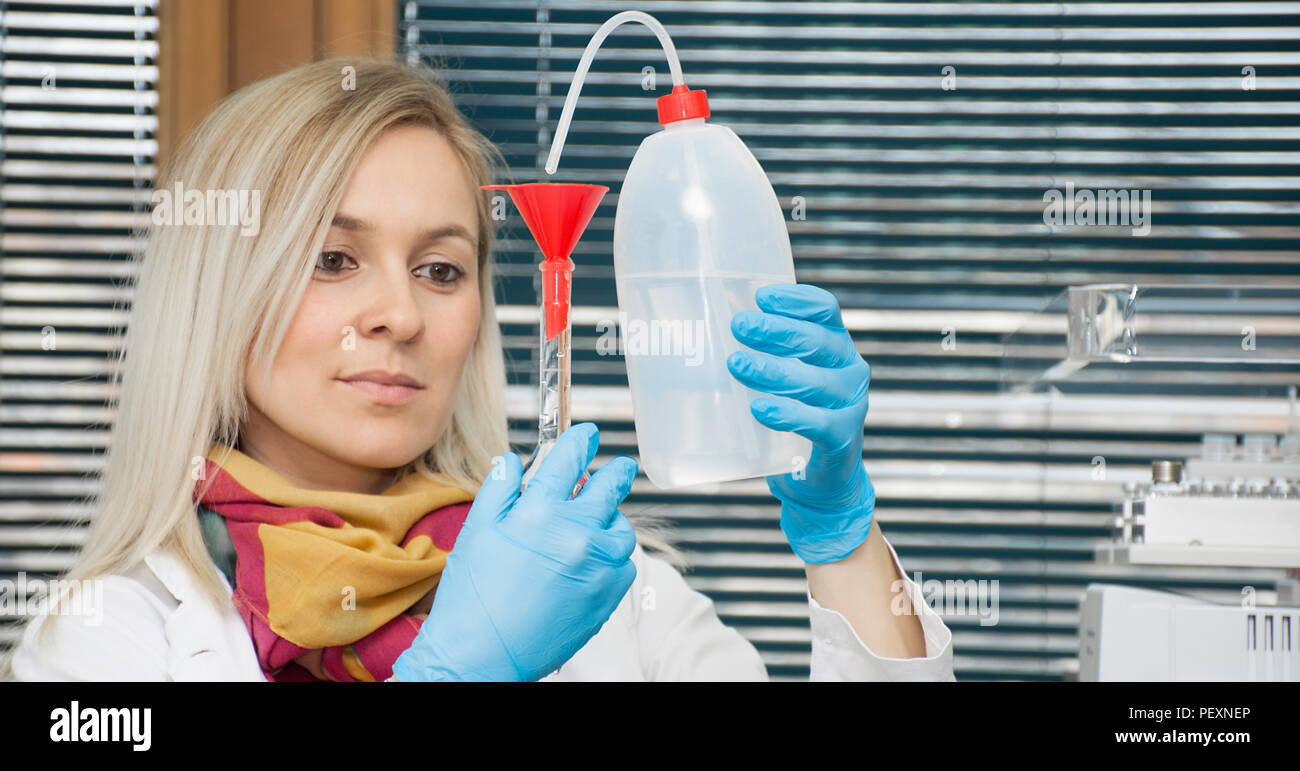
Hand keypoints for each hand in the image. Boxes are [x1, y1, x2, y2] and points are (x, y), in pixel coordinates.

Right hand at [391, 422, 637, 680]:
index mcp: (540, 511)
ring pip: (621, 526)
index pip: (570, 458)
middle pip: (611, 485)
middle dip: (614, 471)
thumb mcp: (477, 532)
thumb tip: (516, 460)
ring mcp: (598, 564)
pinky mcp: (610, 594)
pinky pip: (623, 562)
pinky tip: (587, 563)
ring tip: (590, 527)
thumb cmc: (473, 596)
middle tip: (618, 468)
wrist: (483, 656)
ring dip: (610, 519)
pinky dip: (611, 557)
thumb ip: (500, 489)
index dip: (581, 439)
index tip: (588, 433)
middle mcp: (576, 532)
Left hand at [726, 283, 874, 563]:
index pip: (824, 310)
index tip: (761, 296)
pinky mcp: (844, 438)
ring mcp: (851, 404)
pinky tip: (759, 408)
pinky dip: (788, 414)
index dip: (795, 299)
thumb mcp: (780, 380)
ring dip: (774, 370)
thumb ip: (758, 355)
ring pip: (816, 381)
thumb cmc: (793, 417)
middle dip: (776, 331)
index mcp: (835, 346)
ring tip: (737, 365)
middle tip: (738, 326)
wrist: (820, 480)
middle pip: (817, 340)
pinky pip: (818, 423)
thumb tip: (699, 331)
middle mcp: (849, 369)